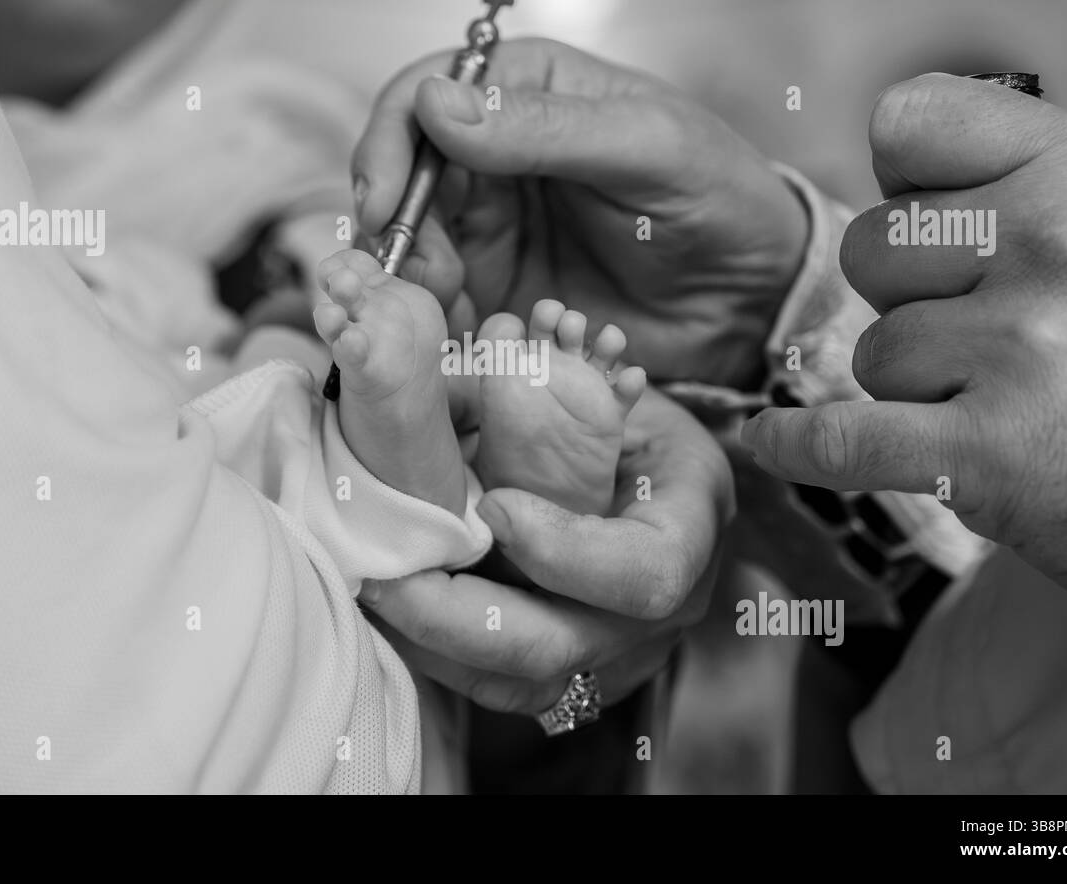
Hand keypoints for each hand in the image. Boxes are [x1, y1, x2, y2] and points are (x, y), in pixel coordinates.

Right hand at [352, 38, 807, 386]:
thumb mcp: (645, 148)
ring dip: (411, 273)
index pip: (427, 93)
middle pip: (402, 172)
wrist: (753, 301)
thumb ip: (543, 129)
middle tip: (409, 268)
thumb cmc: (718, 201)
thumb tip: (435, 101)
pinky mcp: (500, 292)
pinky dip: (434, 316)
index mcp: (530, 92)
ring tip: (447, 303)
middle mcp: (497, 155)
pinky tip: (462, 332)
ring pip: (412, 241)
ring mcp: (493, 226)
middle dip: (392, 220)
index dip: (391, 140)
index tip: (383, 200)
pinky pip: (442, 300)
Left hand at [358, 386, 730, 713]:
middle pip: (559, 649)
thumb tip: (447, 394)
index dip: (561, 553)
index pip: (644, 576)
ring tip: (377, 592)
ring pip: (519, 683)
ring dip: (433, 644)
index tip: (494, 508)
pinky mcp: (575, 671)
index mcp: (689, 528)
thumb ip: (543, 397)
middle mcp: (661, 611)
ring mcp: (619, 651)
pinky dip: (439, 651)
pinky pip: (501, 682)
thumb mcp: (609, 383)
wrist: (653, 464)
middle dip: (455, 618)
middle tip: (386, 574)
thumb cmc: (630, 412)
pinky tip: (397, 609)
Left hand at [743, 74, 1066, 616]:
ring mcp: (1020, 351)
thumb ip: (1024, 181)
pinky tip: (773, 443)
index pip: (910, 122)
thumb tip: (900, 173)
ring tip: (1012, 405)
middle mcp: (1053, 245)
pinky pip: (841, 441)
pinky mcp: (990, 457)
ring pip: (873, 353)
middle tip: (992, 337)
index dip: (907, 177)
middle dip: (908, 297)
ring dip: (916, 388)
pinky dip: (799, 448)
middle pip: (870, 248)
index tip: (937, 219)